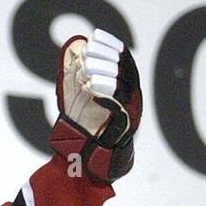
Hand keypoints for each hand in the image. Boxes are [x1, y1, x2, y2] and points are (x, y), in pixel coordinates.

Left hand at [49, 28, 141, 182]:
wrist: (87, 168)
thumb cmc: (80, 136)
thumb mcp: (76, 102)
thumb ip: (77, 80)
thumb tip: (72, 54)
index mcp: (123, 91)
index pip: (122, 61)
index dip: (111, 47)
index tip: (96, 37)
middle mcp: (132, 101)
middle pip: (124, 71)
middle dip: (105, 59)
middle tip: (88, 53)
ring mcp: (130, 115)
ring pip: (123, 87)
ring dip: (104, 75)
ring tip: (87, 70)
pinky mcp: (124, 130)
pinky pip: (118, 108)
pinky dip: (106, 95)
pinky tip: (92, 87)